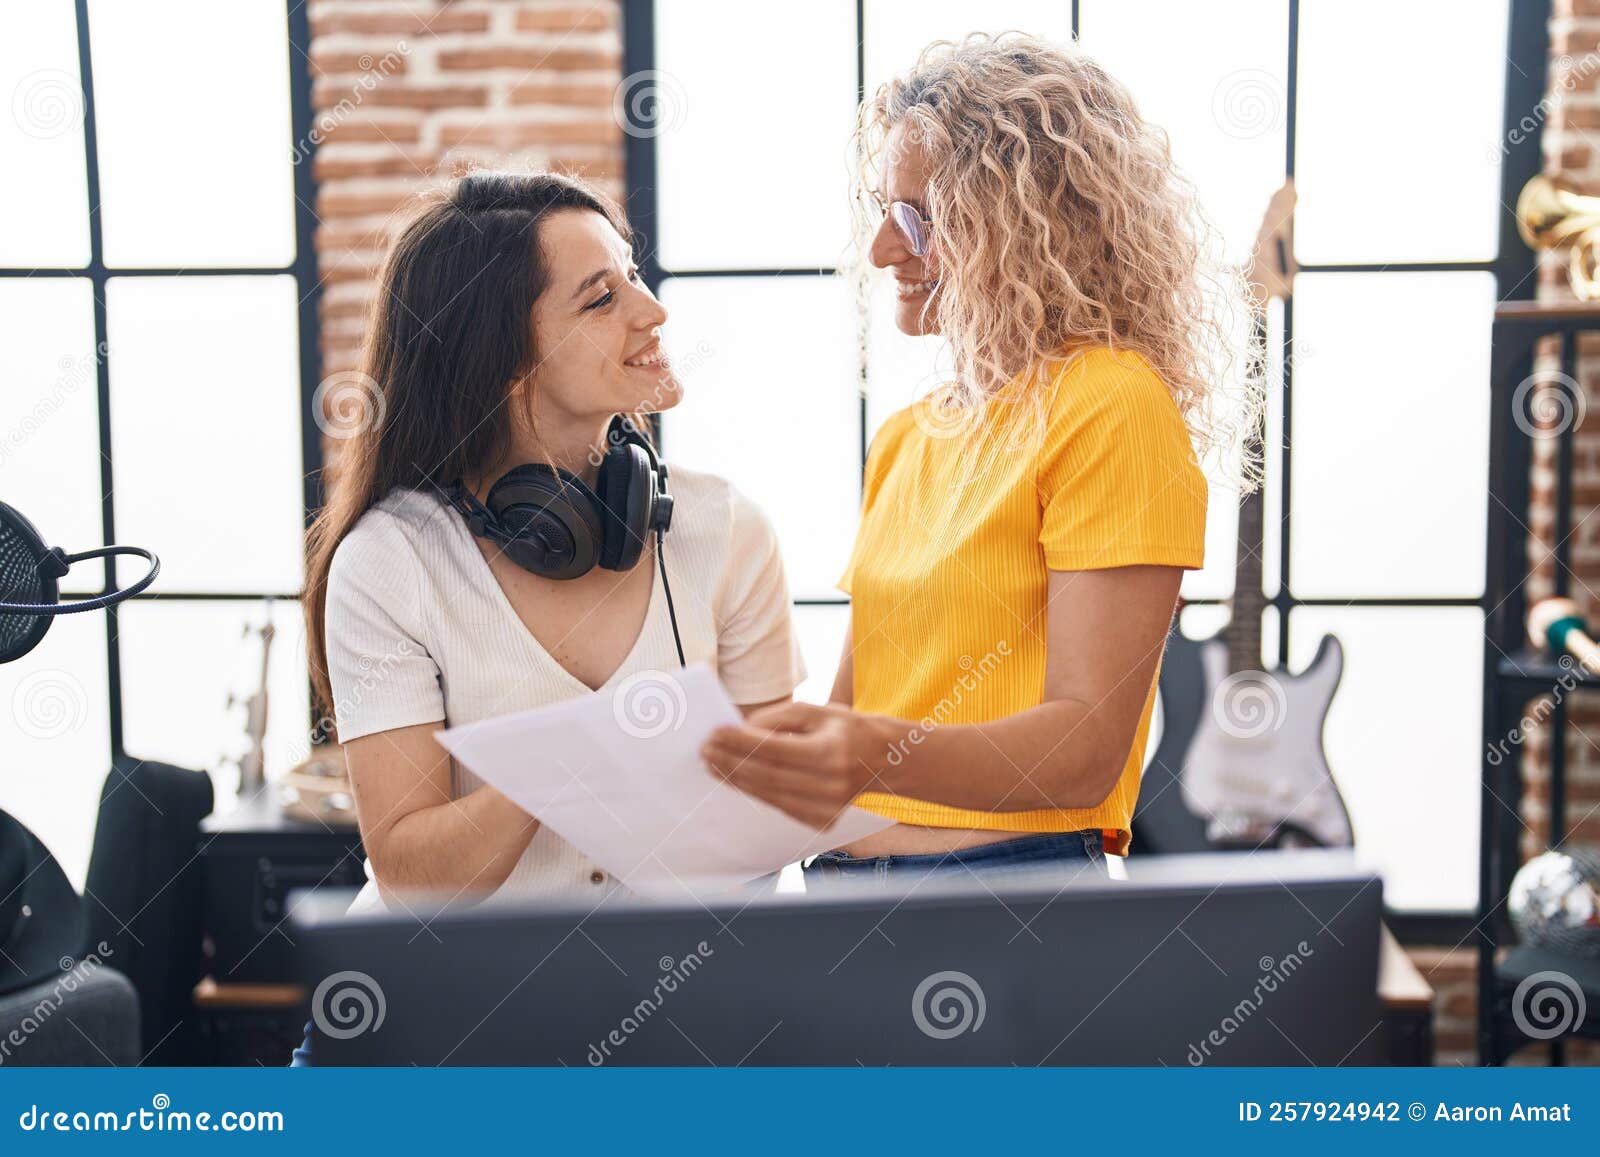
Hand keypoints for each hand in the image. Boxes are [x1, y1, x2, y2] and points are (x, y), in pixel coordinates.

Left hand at [700, 701, 891, 828]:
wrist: (881, 761)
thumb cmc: (844, 729)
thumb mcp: (815, 711)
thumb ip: (777, 718)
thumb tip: (740, 731)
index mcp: (833, 753)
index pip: (777, 750)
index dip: (742, 743)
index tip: (715, 733)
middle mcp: (832, 785)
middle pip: (768, 776)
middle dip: (732, 762)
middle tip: (706, 750)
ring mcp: (828, 809)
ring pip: (769, 795)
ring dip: (736, 779)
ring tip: (713, 764)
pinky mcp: (822, 822)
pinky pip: (779, 806)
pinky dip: (754, 791)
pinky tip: (735, 778)